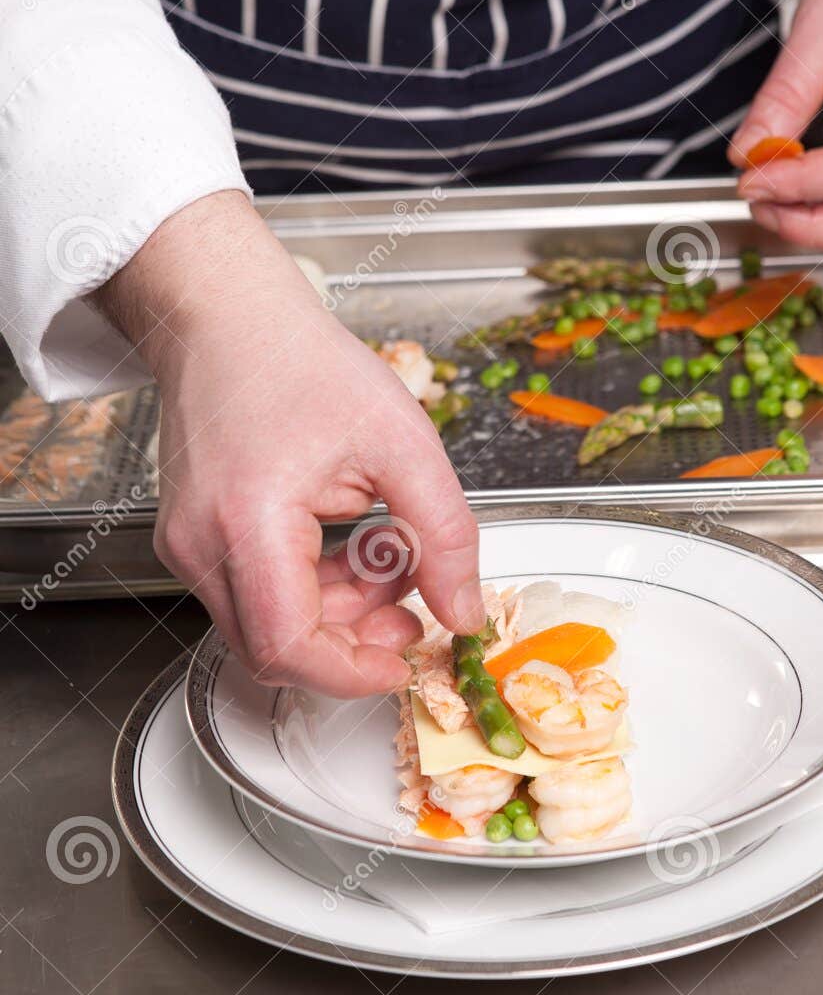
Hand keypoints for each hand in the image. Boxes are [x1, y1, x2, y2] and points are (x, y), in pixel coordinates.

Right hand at [96, 192, 483, 695]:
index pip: (289, 645)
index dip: (351, 674)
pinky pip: (255, 595)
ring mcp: (188, 546)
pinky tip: (352, 546)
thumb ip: (443, 535)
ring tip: (389, 556)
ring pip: (267, 626)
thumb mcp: (402, 442)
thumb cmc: (299, 362)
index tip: (404, 663)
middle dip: (354, 643)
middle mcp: (201, 544)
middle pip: (276, 648)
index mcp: (247, 520)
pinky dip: (312, 588)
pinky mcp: (194, 540)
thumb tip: (462, 612)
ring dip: (339, 612)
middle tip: (411, 607)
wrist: (228, 320)